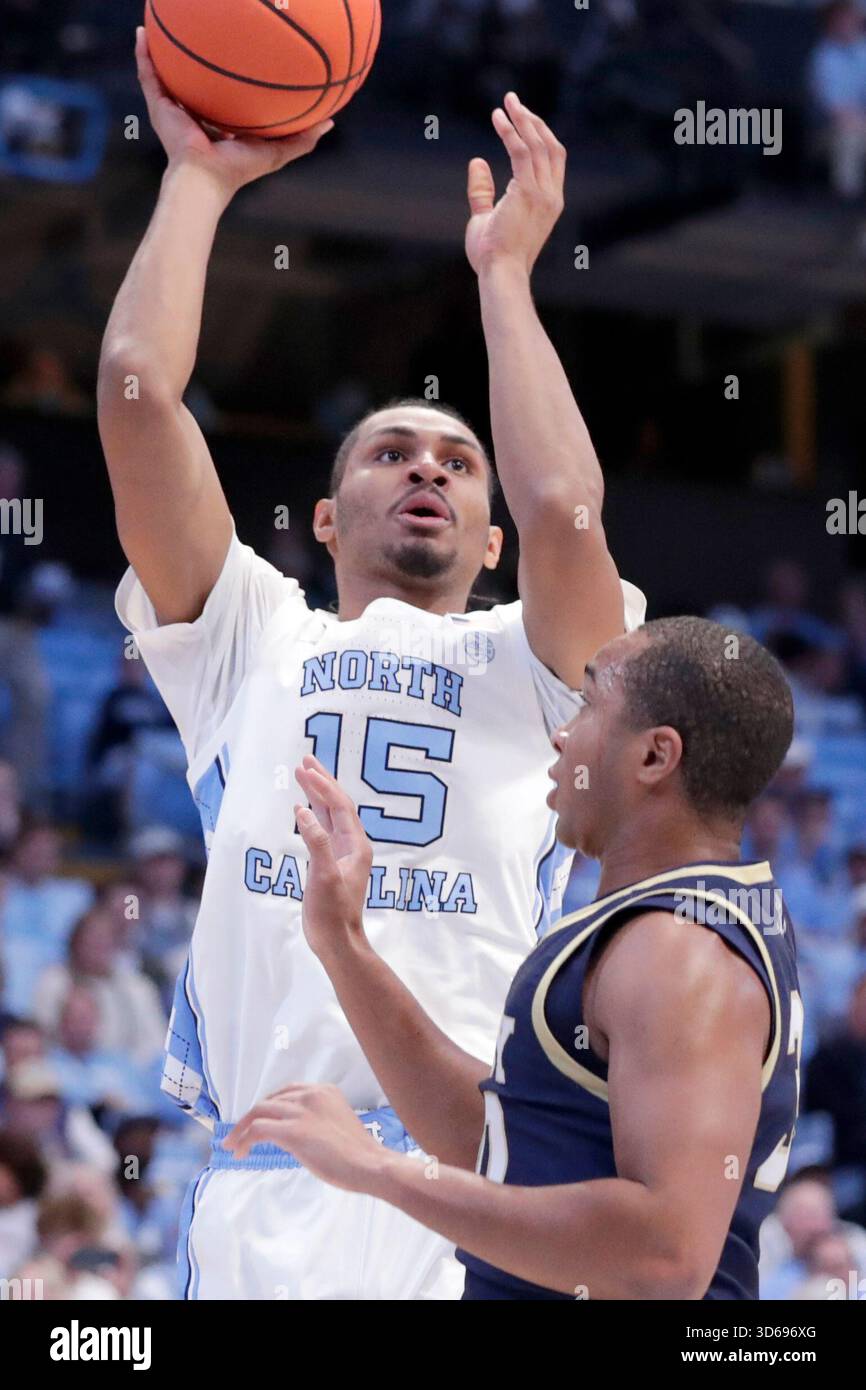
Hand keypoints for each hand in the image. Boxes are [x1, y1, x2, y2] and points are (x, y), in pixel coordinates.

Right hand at [135, 26, 333, 198]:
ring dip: (163, 51)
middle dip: (197, 60)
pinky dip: (143, 55)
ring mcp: (175, 111)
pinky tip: (141, 32)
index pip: (224, 97)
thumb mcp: (277, 150)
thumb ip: (302, 138)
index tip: (239, 55)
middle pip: (196, 81)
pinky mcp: (159, 108)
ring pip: (167, 74)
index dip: (230, 79)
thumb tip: (331, 123)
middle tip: (202, 32)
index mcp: (221, 125)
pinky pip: (149, 75)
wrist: (204, 178)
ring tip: (161, 24)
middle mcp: (196, 115)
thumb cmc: (238, 169)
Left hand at [224, 1084, 389, 1192]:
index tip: (256, 1121)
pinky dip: (244, 1139)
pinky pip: (258, 1129)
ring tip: (232, 1145)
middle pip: (269, 1100)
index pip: (286, 1092)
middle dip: (249, 1118)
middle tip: (236, 1136)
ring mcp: (302, 1111)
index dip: (267, 1107)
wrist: (370, 1164)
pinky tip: (241, 1152)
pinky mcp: (293, 1130)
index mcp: (323, 1090)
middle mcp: (311, 1094)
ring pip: (258, 1111)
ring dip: (241, 1129)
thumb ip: (313, 1120)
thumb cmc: (357, 1153)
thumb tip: (286, 1133)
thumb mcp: (334, 1124)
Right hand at [294, 755, 372, 959]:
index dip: (323, 785)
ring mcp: (342, 854)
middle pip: (338, 805)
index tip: (305, 768)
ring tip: (303, 775)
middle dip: (322, 782)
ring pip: (330, 816)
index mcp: (356, 845)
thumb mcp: (323, 875)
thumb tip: (304, 810)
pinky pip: (323, 830)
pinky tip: (303, 809)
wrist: (337, 941)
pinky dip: (313, 815)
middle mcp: (353, 845)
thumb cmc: (332, 912)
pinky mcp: (330, 863)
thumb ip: (316, 841)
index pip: (340, 806)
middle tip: (306, 760)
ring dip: (317, 795)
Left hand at [465, 92, 565, 277]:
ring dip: (522, 119)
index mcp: (550, 202)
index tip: (522, 119)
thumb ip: (482, 191)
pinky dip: (510, 131)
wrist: (500, 274)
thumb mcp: (485, 217)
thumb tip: (477, 161)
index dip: (540, 135)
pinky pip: (521, 152)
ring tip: (507, 101)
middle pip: (550, 147)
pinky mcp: (528, 192)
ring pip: (537, 144)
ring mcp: (543, 194)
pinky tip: (498, 118)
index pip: (553, 160)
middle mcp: (552, 196)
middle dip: (532, 121)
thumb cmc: (493, 255)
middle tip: (513, 101)